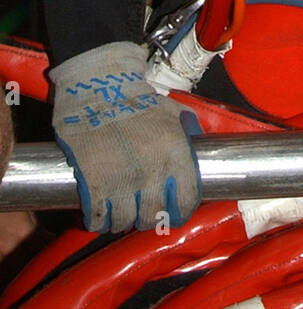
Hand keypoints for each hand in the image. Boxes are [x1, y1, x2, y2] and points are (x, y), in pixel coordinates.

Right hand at [50, 41, 201, 232]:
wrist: (97, 87)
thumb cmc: (135, 100)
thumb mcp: (173, 112)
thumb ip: (190, 133)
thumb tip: (201, 150)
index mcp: (175, 153)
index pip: (187, 200)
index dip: (180, 212)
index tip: (173, 214)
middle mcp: (152, 171)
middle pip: (154, 216)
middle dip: (149, 219)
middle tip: (142, 213)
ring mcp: (121, 179)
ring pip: (125, 221)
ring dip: (122, 221)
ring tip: (120, 213)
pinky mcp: (94, 183)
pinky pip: (98, 217)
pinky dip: (99, 221)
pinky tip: (100, 215)